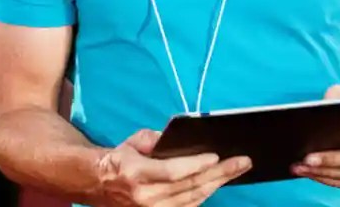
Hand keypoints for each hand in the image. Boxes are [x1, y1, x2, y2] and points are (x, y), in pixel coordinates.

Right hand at [93, 128, 250, 205]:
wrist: (97, 184)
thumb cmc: (117, 160)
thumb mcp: (132, 142)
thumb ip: (154, 139)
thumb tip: (178, 139)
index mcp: (136, 173)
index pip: (173, 172)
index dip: (196, 165)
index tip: (216, 156)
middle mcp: (145, 197)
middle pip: (190, 187)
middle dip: (219, 174)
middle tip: (242, 162)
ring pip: (193, 200)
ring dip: (217, 185)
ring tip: (235, 171)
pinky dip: (204, 195)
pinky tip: (217, 184)